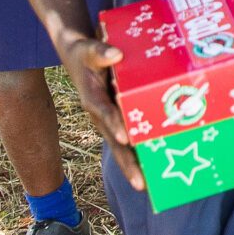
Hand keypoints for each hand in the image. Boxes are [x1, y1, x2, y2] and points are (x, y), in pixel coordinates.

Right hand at [54, 32, 139, 189]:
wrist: (76, 57)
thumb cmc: (83, 52)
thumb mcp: (87, 49)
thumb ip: (100, 52)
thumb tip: (115, 54)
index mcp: (92, 99)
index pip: (105, 114)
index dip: (115, 125)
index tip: (125, 138)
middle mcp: (100, 116)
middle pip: (115, 143)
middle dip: (128, 164)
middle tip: (141, 185)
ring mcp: (109, 122)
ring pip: (123, 147)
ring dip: (136, 166)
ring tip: (152, 186)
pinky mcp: (117, 121)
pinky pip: (130, 140)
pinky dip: (141, 153)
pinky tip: (157, 166)